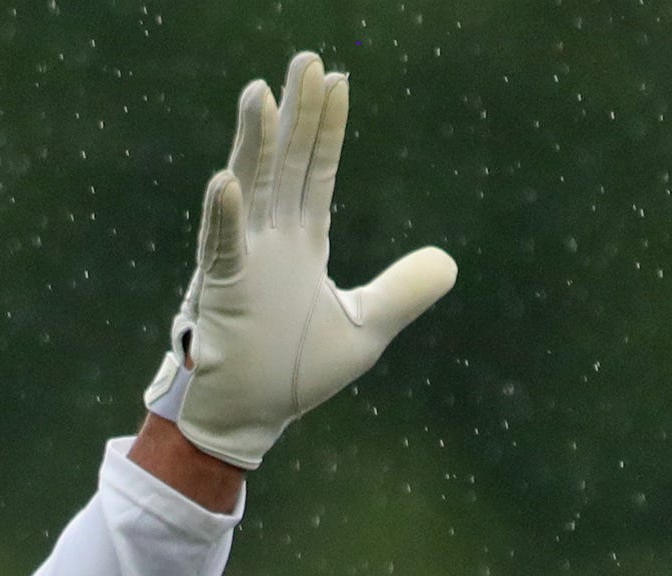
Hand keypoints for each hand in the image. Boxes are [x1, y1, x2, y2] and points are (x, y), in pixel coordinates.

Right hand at [144, 52, 457, 470]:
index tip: (338, 81)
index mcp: (303, 244)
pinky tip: (228, 181)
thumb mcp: (365, 329)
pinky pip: (221, 248)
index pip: (318, 174)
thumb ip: (402, 292)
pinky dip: (224, 217)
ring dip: (253, 145)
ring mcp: (243, 262)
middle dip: (296, 116)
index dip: (329, 130)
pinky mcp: (221, 292)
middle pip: (285, 165)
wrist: (251, 418)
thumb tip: (450, 263)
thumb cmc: (294, 374)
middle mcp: (271, 241)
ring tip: (262, 95)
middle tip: (306, 62)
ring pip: (249, 190)